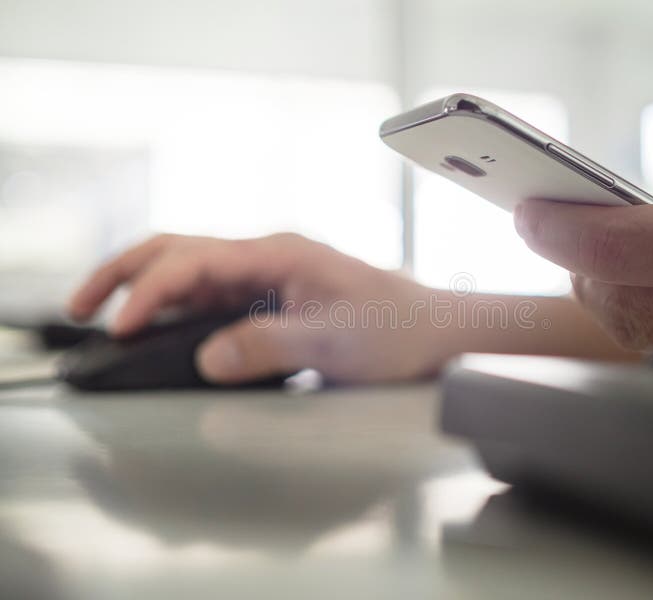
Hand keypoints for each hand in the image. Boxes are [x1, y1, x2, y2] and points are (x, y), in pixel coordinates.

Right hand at [68, 233, 445, 382]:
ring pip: (194, 270)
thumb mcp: (334, 344)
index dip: (150, 291)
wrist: (439, 332)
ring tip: (109, 314)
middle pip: (181, 250)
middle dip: (128, 272)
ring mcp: (272, 275)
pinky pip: (216, 295)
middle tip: (83, 303)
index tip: (122, 325)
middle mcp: (270, 256)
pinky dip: (180, 307)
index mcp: (279, 253)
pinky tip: (164, 326)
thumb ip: (268, 347)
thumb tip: (208, 357)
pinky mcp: (277, 296)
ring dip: (149, 289)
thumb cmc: (400, 330)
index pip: (194, 260)